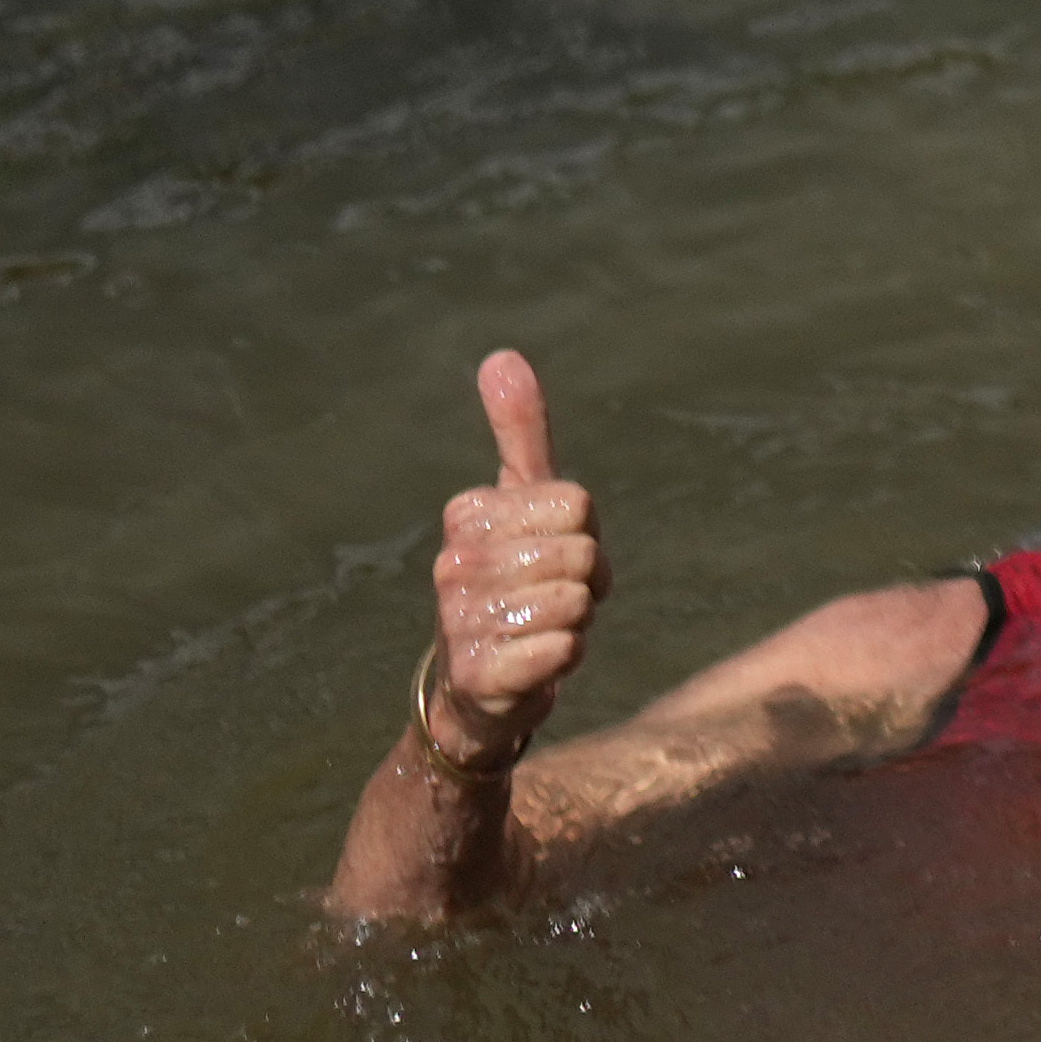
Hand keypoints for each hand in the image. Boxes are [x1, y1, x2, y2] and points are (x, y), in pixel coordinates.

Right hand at [414, 350, 602, 765]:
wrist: (479, 685)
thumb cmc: (513, 579)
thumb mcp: (520, 501)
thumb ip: (519, 431)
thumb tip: (502, 356)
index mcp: (467, 513)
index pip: (580, 504)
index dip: (585, 534)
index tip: (554, 554)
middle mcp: (454, 561)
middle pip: (584, 552)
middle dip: (586, 581)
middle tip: (550, 597)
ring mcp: (460, 620)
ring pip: (578, 602)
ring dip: (576, 622)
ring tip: (540, 628)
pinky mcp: (479, 673)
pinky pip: (565, 649)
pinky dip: (565, 658)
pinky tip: (533, 663)